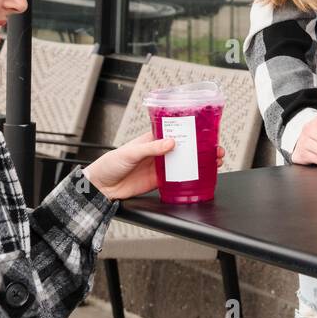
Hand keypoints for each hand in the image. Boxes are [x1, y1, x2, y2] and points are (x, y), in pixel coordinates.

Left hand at [85, 130, 224, 200]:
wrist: (101, 187)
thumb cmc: (110, 163)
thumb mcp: (130, 152)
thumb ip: (151, 148)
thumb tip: (171, 142)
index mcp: (152, 139)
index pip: (175, 131)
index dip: (191, 131)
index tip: (205, 131)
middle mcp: (159, 151)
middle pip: (185, 147)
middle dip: (201, 147)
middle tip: (215, 149)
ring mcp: (160, 166)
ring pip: (185, 162)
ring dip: (199, 161)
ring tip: (214, 161)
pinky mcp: (160, 181)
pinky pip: (178, 178)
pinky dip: (190, 177)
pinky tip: (201, 176)